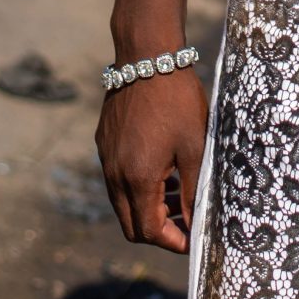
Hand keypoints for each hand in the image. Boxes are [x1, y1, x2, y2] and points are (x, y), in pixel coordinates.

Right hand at [97, 67, 208, 252]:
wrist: (147, 56)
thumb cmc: (177, 100)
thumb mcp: (194, 146)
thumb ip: (192, 189)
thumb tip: (194, 222)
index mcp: (138, 178)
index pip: (149, 231)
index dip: (172, 242)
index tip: (191, 240)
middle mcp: (115, 174)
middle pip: (131, 225)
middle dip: (158, 231)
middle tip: (184, 222)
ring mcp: (106, 158)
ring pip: (122, 203)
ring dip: (147, 208)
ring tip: (178, 192)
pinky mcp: (104, 143)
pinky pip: (116, 179)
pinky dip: (137, 185)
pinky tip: (162, 168)